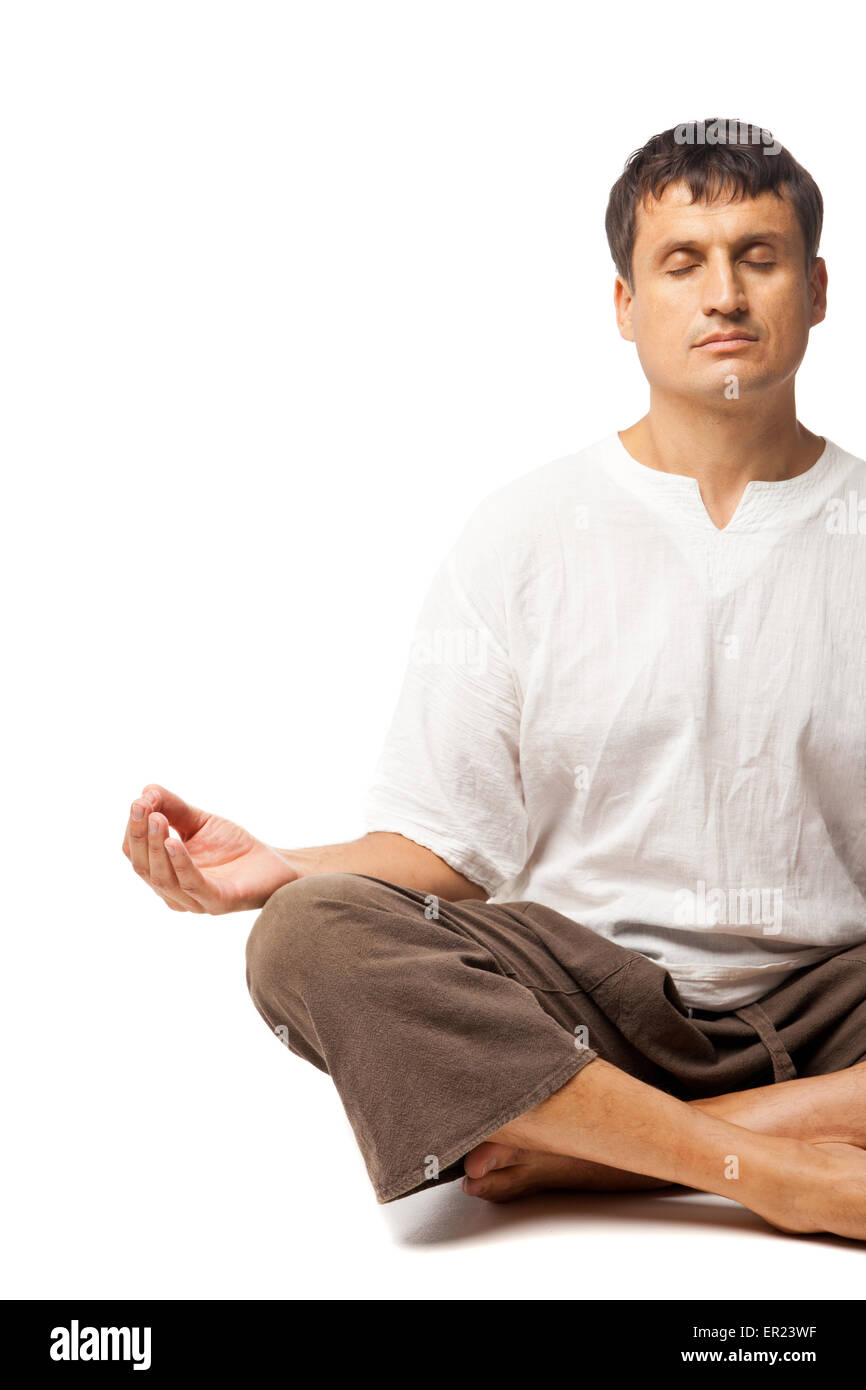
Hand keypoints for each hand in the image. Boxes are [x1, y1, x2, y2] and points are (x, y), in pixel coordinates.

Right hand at [122, 784, 296, 913]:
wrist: (275, 864)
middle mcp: (174, 892)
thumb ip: (172, 807)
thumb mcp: (199, 821)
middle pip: (143, 867)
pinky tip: (174, 842)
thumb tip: (146, 791)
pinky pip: (192, 884)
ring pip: (163, 878)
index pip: (135, 853)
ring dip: (156, 846)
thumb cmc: (234, 846)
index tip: (139, 801)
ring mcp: (195, 901)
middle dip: (140, 836)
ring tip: (157, 818)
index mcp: (164, 873)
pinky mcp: (218, 902)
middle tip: (142, 807)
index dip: (133, 828)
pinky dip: (180, 863)